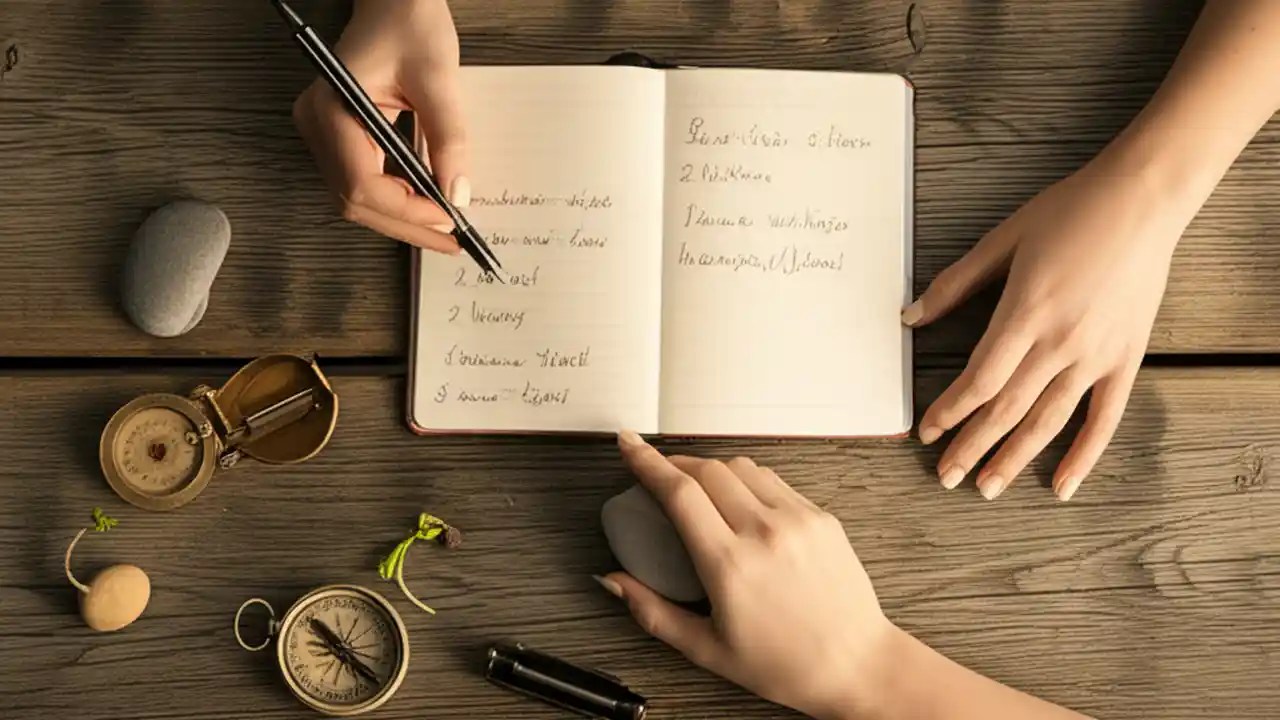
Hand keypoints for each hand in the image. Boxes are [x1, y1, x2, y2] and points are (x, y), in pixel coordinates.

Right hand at [292, 0, 466, 252]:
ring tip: (444, 229)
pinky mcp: (339, 136)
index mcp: (331, 108)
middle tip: (451, 241)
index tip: (447, 218)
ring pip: (356, 198)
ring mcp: (323, 133)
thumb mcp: (439, 79)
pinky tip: (426, 206)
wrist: (395, 1)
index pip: (360, 183)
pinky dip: (396, 199)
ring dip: (401, 218)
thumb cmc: (410, 24)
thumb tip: (457, 195)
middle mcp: (317, 125)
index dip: (405, 210)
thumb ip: (449, 140)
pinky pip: (363, 181)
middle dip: (405, 224)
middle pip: (354, 200)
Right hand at [597, 432, 893, 719]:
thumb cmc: (787, 663)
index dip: (646, 461)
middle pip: (706, 469)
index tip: (629, 445)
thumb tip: (614, 581)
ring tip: (698, 487)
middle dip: (674, 463)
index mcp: (730, 565)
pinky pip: (774, 481)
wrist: (856, 663)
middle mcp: (765, 533)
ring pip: (741, 466)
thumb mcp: (707, 649)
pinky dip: (747, 480)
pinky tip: (739, 501)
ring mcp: (797, 520)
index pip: (678, 492)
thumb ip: (652, 611)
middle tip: (656, 471)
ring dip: (711, 468)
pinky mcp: (820, 517)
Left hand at [903, 154, 1193, 500]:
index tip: (927, 432)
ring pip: (1049, 421)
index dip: (950, 411)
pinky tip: (1061, 485)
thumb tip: (910, 316)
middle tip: (946, 476)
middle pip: (1007, 409)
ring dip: (1014, 458)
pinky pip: (1105, 418)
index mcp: (1025, 312)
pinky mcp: (1127, 358)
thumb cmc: (1070, 212)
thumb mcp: (1003, 240)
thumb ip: (955, 284)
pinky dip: (1084, 456)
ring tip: (987, 488)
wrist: (1143, 198)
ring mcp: (1097, 354)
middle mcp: (1060, 342)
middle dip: (972, 446)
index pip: (979, 379)